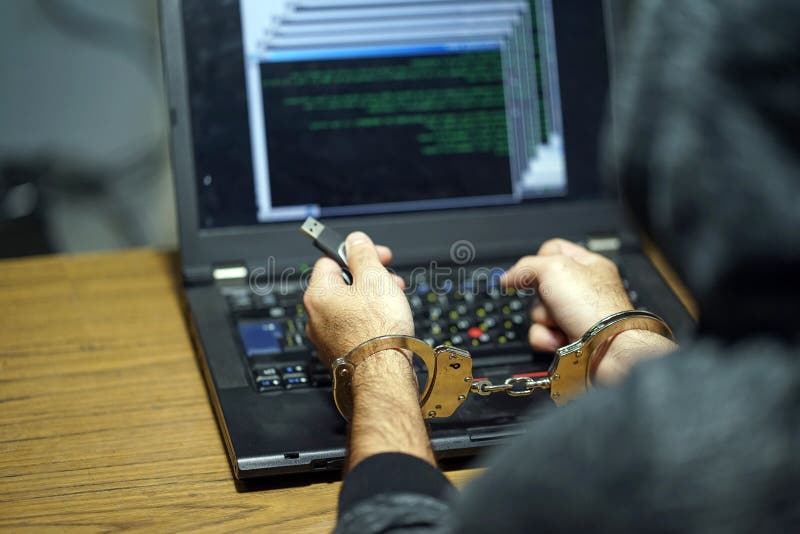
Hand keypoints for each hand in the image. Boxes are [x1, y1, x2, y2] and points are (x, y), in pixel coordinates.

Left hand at [303, 231, 413, 366]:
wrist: (383, 374)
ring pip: (348, 308)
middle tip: (391, 280)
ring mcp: (326, 338)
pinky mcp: (340, 354)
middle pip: (341, 285)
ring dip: (371, 300)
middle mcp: (316, 317)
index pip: (331, 260)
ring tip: (394, 302)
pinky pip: (352, 329)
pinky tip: (386, 324)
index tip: (377, 256)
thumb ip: (362, 254)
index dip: (357, 255)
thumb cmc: (378, 329)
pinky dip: (369, 322)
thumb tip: (354, 240)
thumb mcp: (374, 278)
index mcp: (318, 294)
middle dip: (369, 279)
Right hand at [502, 239, 674, 382]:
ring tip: (560, 323)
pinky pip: (541, 334)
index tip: (526, 271)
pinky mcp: (568, 338)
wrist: (607, 349)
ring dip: (543, 320)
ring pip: (538, 312)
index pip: (553, 251)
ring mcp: (575, 315)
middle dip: (541, 297)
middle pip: (540, 286)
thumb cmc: (594, 306)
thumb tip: (507, 277)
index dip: (538, 260)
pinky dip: (545, 337)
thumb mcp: (554, 269)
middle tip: (553, 299)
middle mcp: (582, 290)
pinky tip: (559, 339)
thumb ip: (526, 266)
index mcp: (588, 265)